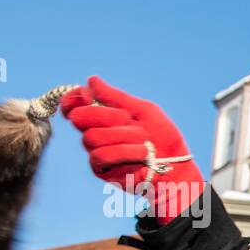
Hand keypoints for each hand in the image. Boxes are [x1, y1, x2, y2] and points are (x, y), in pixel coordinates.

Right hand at [60, 75, 204, 222]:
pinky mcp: (102, 169)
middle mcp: (97, 132)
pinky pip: (100, 155)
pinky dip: (123, 152)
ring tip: (144, 142)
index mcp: (103, 117)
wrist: (176, 167)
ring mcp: (97, 151)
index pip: (75, 106)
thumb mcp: (144, 111)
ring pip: (92, 137)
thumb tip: (91, 80)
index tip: (85, 94)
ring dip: (122, 136)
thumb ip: (117, 97)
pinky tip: (141, 153)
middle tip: (126, 119)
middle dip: (102, 115)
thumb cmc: (163, 139)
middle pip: (79, 118)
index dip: (73, 99)